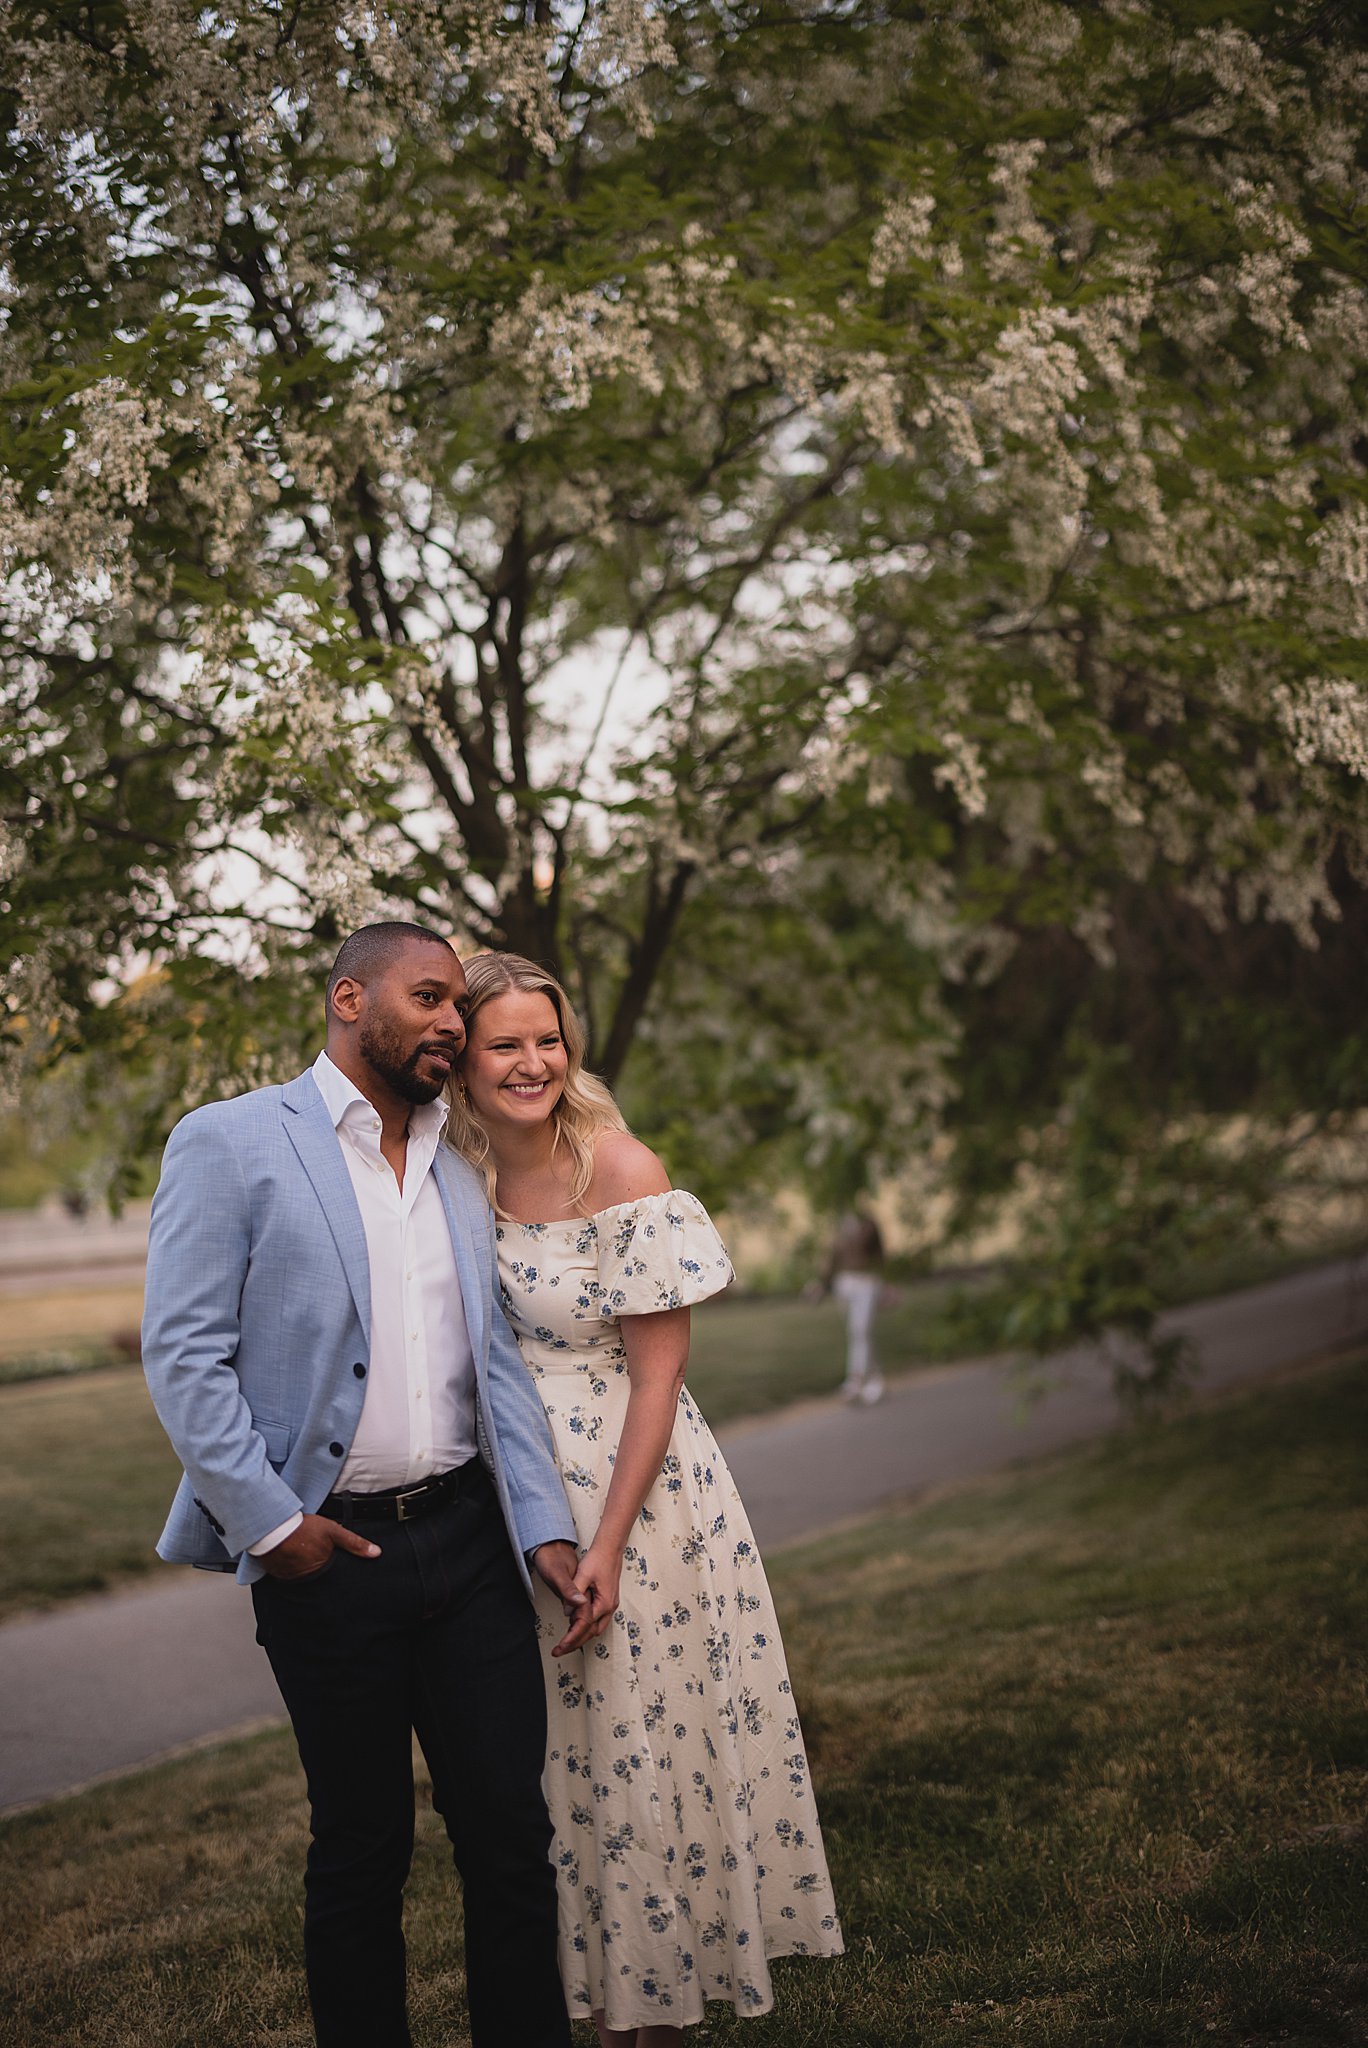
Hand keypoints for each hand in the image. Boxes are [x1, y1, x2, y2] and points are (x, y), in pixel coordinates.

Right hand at [260, 1513, 379, 1579]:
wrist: (273, 1526)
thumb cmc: (303, 1528)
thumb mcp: (333, 1531)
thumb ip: (354, 1543)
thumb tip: (376, 1553)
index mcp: (322, 1568)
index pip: (332, 1574)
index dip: (330, 1565)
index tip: (326, 1558)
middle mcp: (306, 1577)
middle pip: (316, 1576)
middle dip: (315, 1567)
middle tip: (309, 1552)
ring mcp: (290, 1577)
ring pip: (300, 1574)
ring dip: (300, 1567)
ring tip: (299, 1552)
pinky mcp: (276, 1573)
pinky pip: (285, 1574)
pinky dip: (287, 1567)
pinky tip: (288, 1555)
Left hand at [561, 1540, 619, 1654]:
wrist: (610, 1548)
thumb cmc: (598, 1559)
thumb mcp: (583, 1574)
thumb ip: (574, 1593)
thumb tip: (567, 1612)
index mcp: (604, 1603)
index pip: (585, 1627)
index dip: (571, 1638)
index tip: (560, 1647)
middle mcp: (609, 1607)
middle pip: (591, 1633)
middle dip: (575, 1643)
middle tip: (559, 1650)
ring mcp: (610, 1605)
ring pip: (595, 1628)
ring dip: (581, 1636)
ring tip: (566, 1642)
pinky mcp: (607, 1601)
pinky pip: (597, 1620)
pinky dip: (586, 1627)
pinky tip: (576, 1625)